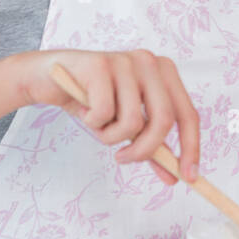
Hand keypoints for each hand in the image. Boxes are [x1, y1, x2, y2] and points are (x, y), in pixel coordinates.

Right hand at [16, 49, 199, 185]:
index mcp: (165, 73)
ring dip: (110, 136)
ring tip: (97, 124)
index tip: (188, 177)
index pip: (188, 115)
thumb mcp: (126, 125)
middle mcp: (150, 62)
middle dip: (145, 150)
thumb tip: (175, 176)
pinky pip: (104, 113)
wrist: (48, 78)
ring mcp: (126, 61)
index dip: (190, 148)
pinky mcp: (100, 65)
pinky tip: (82, 109)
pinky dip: (92, 121)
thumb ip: (152, 147)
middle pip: (164, 120)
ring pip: (132, 122)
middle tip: (123, 159)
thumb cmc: (93, 101)